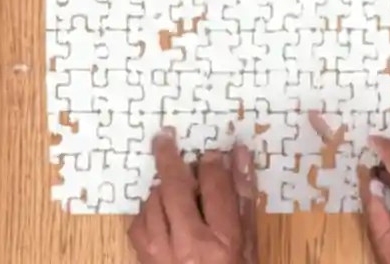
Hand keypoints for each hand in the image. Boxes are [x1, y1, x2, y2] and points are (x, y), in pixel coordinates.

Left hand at [128, 130, 257, 263]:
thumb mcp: (251, 246)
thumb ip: (244, 201)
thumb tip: (239, 156)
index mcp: (223, 241)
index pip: (216, 186)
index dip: (214, 163)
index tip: (213, 153)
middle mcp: (189, 246)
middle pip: (175, 188)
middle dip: (169, 158)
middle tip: (166, 137)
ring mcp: (162, 255)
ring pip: (153, 204)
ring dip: (160, 188)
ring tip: (172, 184)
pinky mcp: (144, 262)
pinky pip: (138, 225)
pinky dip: (147, 212)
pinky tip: (160, 211)